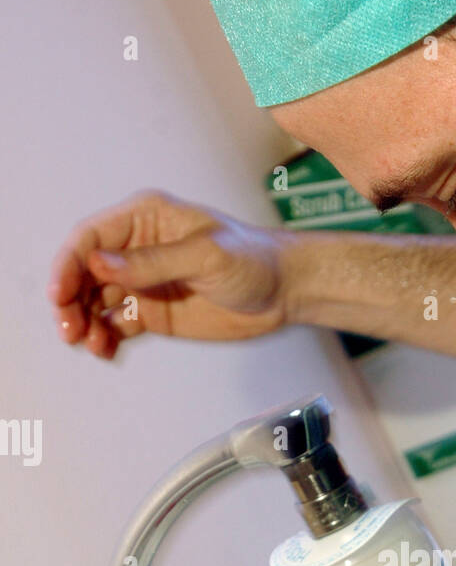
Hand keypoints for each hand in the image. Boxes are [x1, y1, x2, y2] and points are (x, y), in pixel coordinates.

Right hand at [47, 189, 294, 359]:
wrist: (284, 292)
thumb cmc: (254, 259)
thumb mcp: (206, 254)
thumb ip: (154, 261)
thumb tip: (104, 264)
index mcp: (146, 219)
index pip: (92, 238)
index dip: (70, 264)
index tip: (61, 293)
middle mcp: (138, 249)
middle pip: (85, 271)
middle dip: (70, 299)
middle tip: (70, 327)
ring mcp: (144, 282)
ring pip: (95, 300)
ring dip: (84, 320)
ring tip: (89, 341)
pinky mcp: (153, 311)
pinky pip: (115, 322)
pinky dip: (104, 335)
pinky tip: (105, 346)